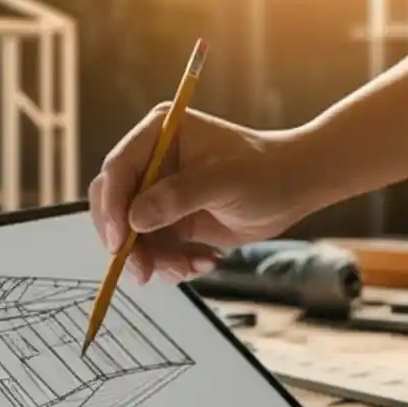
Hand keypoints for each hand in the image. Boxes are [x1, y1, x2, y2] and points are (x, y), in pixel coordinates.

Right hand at [88, 106, 321, 283]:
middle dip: (128, 242)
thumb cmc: (264, 172)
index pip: (117, 170)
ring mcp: (158, 193)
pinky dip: (173, 263)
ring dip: (156, 259)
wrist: (295, 188)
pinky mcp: (170, 220)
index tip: (120, 242)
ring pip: (132, 235)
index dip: (112, 207)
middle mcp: (150, 162)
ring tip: (190, 267)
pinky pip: (154, 249)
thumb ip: (178, 197)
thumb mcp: (223, 181)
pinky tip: (205, 261)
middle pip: (114, 205)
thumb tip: (134, 220)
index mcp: (157, 135)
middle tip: (143, 271)